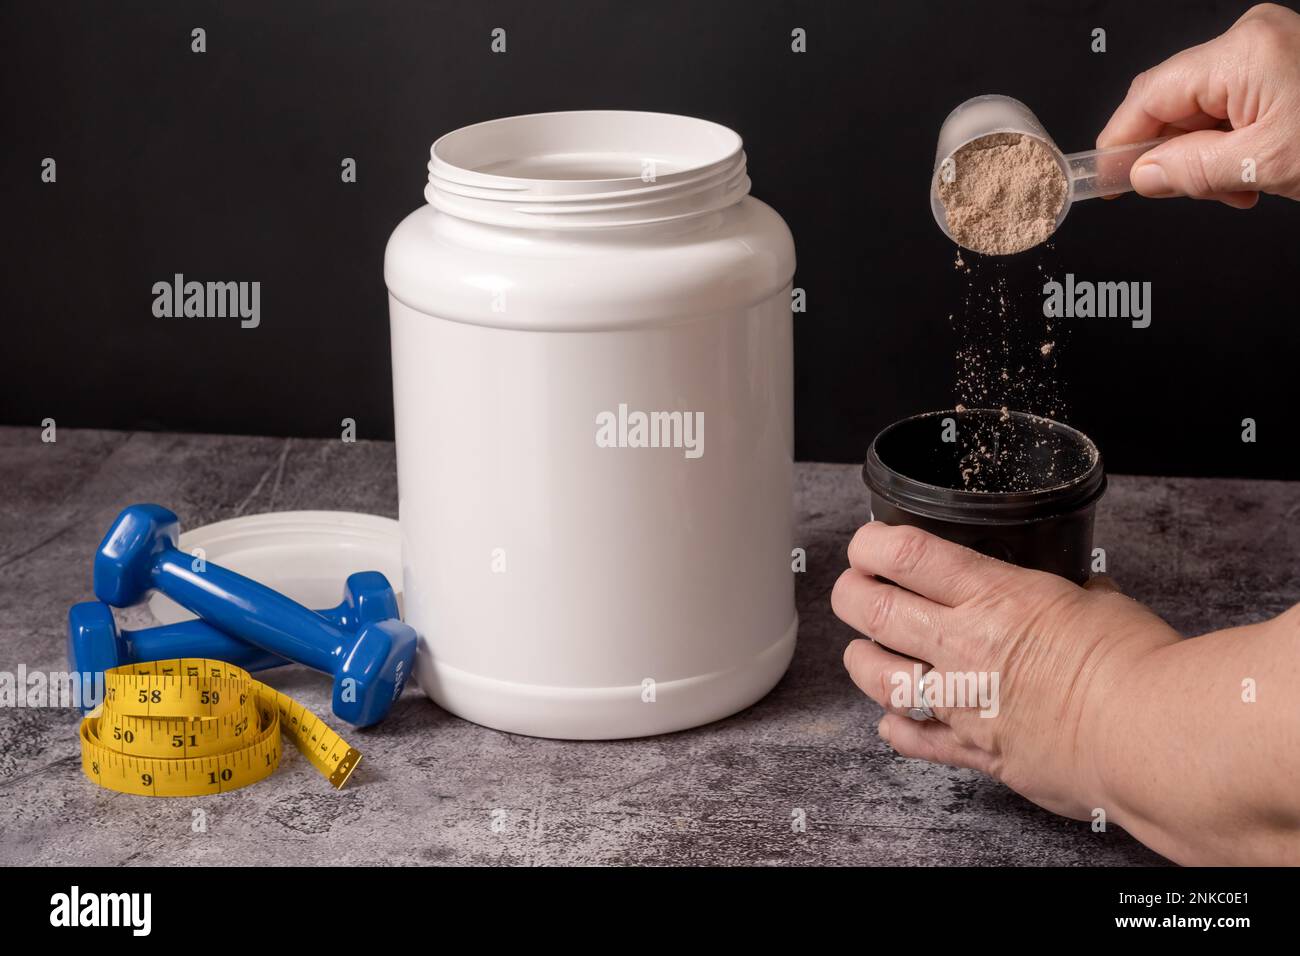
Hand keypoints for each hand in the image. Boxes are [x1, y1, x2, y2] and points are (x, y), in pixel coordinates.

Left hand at [832, 522, 1179, 820]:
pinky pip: (915, 741)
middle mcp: (965, 646)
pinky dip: (896, 729)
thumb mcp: (1101, 601)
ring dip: (861, 660)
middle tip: (852, 590)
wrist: (1153, 740)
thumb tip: (1076, 589)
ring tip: (864, 651)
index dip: (870, 545)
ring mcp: (963, 702)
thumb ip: (1071, 592)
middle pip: (872, 610)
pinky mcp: (976, 753)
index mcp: (995, 597)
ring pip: (877, 676)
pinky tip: (892, 720)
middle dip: (850, 594)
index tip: (867, 545)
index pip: (905, 555)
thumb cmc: (1139, 666)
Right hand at [1098, 3, 1299, 205]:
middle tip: (1183, 192)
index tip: (1104, 179)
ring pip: (1201, 110)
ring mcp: (1264, 49)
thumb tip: (1141, 174)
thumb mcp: (1266, 164)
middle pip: (1173, 102)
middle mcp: (1251, 39)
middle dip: (1173, 155)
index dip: (1120, 142)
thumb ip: (1194, 170)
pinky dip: (1230, 144)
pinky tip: (1247, 171)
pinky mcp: (1276, 63)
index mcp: (1244, 53)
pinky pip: (1229, 105)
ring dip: (1205, 157)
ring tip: (1236, 189)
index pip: (1150, 96)